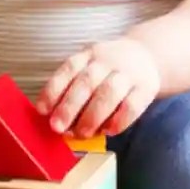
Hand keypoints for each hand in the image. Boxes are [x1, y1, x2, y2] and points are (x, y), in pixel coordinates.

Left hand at [36, 38, 160, 138]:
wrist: (147, 55)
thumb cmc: (108, 69)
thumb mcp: (88, 67)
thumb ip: (72, 87)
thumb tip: (53, 116)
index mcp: (88, 55)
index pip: (68, 68)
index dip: (54, 89)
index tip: (43, 110)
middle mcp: (107, 61)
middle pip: (87, 81)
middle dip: (70, 106)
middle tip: (57, 127)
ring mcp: (128, 73)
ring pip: (109, 93)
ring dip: (92, 116)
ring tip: (82, 133)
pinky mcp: (146, 88)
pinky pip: (132, 106)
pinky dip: (119, 121)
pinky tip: (108, 131)